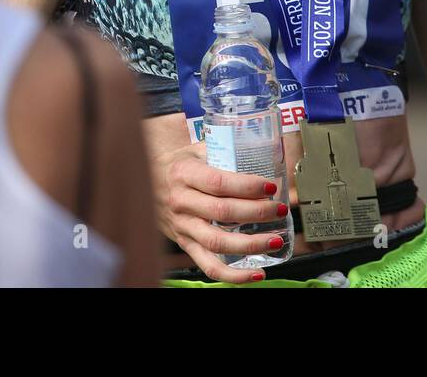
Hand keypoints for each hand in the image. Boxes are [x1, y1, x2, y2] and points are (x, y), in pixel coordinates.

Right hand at [152, 139, 288, 282]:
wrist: (147, 180)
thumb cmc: (181, 163)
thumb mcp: (197, 150)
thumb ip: (226, 150)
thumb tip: (266, 154)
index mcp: (184, 174)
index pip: (218, 183)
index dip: (247, 186)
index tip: (270, 187)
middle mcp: (181, 202)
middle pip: (222, 212)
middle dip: (257, 213)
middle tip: (280, 210)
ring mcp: (182, 227)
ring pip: (217, 242)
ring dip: (250, 244)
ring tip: (276, 239)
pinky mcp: (185, 245)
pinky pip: (208, 265)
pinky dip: (233, 275)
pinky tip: (256, 273)